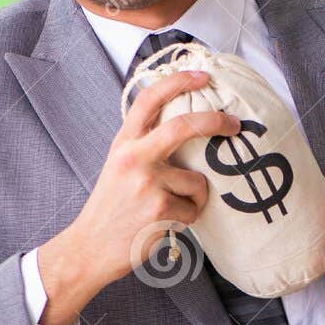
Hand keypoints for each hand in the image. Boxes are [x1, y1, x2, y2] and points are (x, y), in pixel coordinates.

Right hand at [36, 70, 238, 324]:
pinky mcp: (158, 209)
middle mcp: (133, 157)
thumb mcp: (119, 165)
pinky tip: (166, 223)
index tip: (202, 76)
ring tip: (172, 208)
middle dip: (215, 122)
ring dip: (195, 197)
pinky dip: (188, 217)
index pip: (149, 100)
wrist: (90, 247)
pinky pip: (194, 208)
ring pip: (197, 181)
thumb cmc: (111, 207)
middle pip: (183, 126)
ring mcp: (147, 183)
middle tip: (234, 125)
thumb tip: (187, 125)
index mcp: (123, 143)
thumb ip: (144, 144)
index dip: (178, 82)